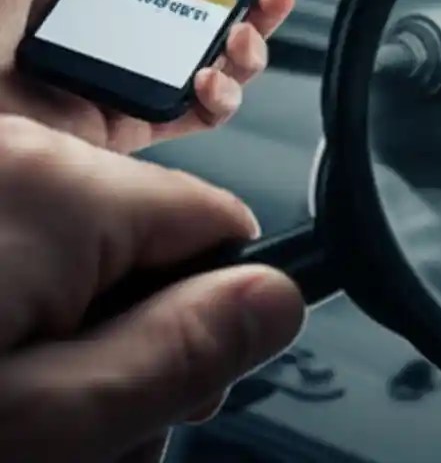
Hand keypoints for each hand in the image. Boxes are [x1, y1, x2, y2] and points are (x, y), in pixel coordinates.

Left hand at [0, 0, 295, 152]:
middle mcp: (114, 40)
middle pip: (208, 22)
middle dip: (253, 4)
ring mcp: (123, 84)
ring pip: (216, 71)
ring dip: (247, 50)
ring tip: (241, 32)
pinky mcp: (126, 129)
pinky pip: (195, 118)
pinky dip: (219, 98)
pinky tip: (210, 76)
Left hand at [0, 116, 304, 462]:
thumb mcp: (48, 419)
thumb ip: (179, 353)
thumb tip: (279, 299)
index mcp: (54, 187)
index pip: (219, 221)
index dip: (213, 314)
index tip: (160, 380)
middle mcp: (9, 154)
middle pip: (148, 240)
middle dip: (133, 333)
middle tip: (70, 420)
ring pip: (79, 257)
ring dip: (70, 337)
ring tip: (19, 412)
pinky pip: (23, 252)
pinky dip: (18, 320)